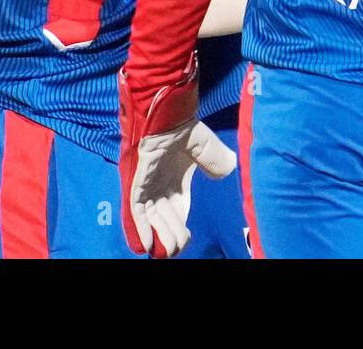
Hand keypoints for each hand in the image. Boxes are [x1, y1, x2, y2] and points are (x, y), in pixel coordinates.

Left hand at [124, 118, 235, 257]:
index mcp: (175, 178)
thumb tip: (227, 170)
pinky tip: (147, 244)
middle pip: (165, 217)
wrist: (165, 112)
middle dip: (172, 235)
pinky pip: (136, 210)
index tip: (187, 239)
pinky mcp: (136, 183)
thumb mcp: (204, 146)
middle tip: (178, 248)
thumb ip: (215, 160)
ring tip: (167, 251)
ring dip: (160, 236)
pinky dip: (141, 228)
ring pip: (152, 218)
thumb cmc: (180, 124)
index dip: (180, 225)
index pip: (178, 208)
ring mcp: (147, 184)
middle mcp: (159, 184)